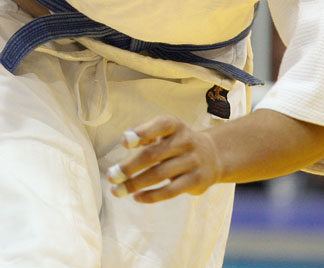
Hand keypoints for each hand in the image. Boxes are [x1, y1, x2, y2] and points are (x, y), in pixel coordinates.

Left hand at [105, 115, 223, 202]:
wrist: (213, 156)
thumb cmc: (177, 142)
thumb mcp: (166, 132)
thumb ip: (147, 134)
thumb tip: (127, 142)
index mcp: (175, 125)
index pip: (160, 126)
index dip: (142, 133)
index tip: (124, 143)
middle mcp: (185, 141)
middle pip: (153, 155)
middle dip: (129, 167)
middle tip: (111, 176)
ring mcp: (192, 162)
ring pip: (159, 175)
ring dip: (135, 184)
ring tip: (117, 190)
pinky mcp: (196, 181)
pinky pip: (170, 190)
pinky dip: (151, 195)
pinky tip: (136, 197)